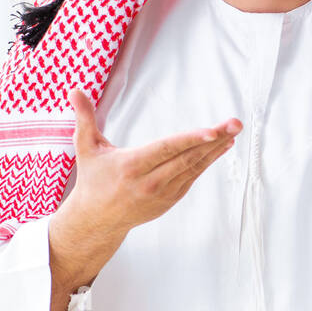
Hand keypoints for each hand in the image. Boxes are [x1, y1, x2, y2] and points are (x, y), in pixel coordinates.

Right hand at [50, 87, 241, 283]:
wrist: (97, 220)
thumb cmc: (92, 179)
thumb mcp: (86, 148)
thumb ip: (84, 118)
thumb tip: (75, 90)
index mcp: (132, 166)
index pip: (167, 149)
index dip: (192, 140)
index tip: (214, 131)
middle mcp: (150, 182)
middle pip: (188, 157)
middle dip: (215, 139)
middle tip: (236, 122)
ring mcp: (163, 193)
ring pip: (194, 168)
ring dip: (216, 149)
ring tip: (234, 131)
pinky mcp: (170, 200)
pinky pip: (193, 177)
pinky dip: (208, 162)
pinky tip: (221, 147)